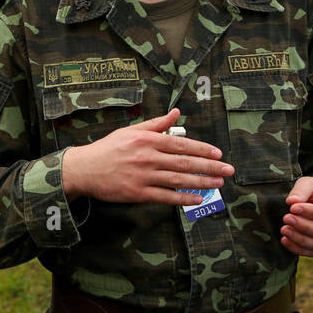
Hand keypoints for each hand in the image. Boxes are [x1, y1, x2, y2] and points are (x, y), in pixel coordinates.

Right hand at [61, 108, 233, 204]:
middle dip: (210, 167)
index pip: (182, 144)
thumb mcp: (131, 131)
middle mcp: (148, 157)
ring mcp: (144, 176)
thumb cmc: (108, 149)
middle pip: (185, 162)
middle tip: (228, 170)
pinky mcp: (138, 193)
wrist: (84, 169)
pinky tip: (197, 199)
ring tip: (218, 184)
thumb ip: (156, 124)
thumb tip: (176, 113)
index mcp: (148, 139)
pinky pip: (166, 197)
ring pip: (179, 179)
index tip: (218, 154)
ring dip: (202, 182)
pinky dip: (183, 198)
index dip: (203, 149)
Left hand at [281, 176, 312, 256]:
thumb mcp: (310, 183)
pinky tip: (284, 240)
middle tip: (286, 218)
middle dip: (304, 226)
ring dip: (300, 239)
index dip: (311, 212)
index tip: (293, 208)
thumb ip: (302, 189)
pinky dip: (298, 249)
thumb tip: (292, 201)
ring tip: (284, 229)